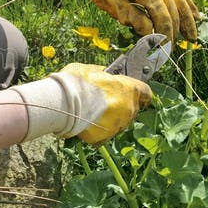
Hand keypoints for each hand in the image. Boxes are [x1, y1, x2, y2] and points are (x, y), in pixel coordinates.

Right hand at [13, 63, 151, 144]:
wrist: (61, 104)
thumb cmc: (76, 82)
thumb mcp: (90, 69)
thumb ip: (103, 73)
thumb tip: (105, 72)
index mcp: (128, 89)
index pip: (145, 92)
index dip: (139, 91)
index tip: (134, 91)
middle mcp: (128, 108)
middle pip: (132, 108)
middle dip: (121, 104)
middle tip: (104, 100)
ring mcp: (117, 125)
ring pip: (119, 121)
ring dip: (110, 117)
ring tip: (92, 111)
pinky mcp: (105, 137)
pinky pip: (105, 133)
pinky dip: (98, 128)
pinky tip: (87, 122)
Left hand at [49, 0, 198, 42]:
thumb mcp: (108, 1)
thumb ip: (128, 14)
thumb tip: (148, 30)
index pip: (158, 7)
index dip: (163, 27)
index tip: (163, 44)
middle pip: (171, 5)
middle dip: (174, 28)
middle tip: (170, 48)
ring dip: (187, 19)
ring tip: (192, 37)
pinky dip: (188, 5)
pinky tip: (196, 17)